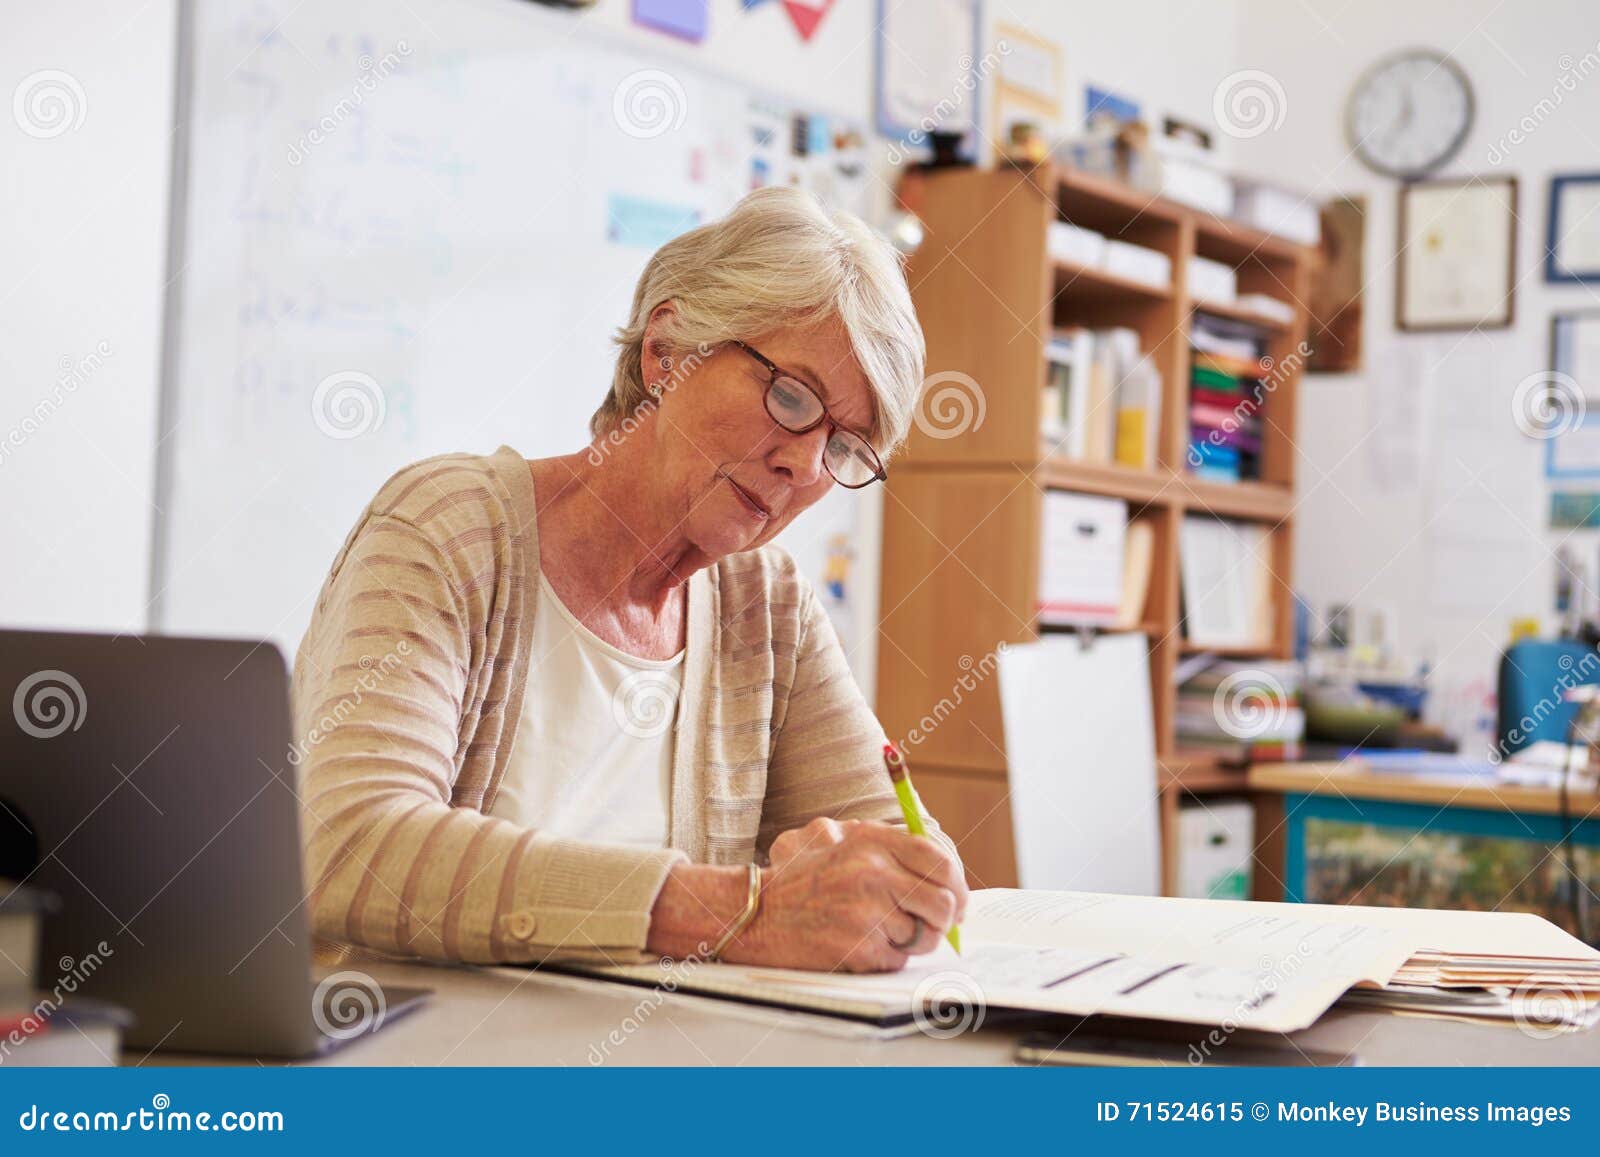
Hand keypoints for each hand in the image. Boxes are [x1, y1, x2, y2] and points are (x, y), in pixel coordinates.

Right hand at [726, 820, 968, 972]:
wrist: (754, 912)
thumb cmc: (797, 878)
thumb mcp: (834, 837)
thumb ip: (884, 845)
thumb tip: (941, 872)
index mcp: (871, 841)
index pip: (938, 860)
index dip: (957, 884)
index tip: (958, 901)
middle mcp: (873, 873)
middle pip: (944, 903)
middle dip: (943, 920)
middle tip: (929, 925)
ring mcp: (868, 913)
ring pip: (925, 936)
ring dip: (911, 941)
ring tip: (879, 932)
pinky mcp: (861, 949)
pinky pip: (898, 960)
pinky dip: (886, 959)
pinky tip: (858, 945)